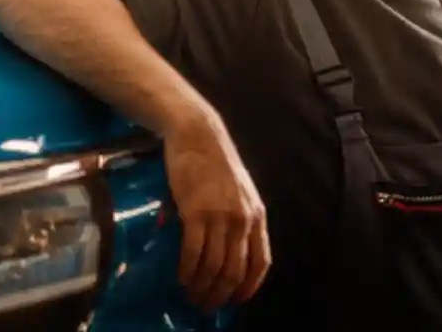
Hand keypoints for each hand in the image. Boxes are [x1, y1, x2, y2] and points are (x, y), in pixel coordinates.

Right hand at [163, 111, 270, 311]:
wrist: (198, 135)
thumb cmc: (216, 162)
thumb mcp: (238, 192)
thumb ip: (236, 219)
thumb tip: (223, 251)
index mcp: (257, 216)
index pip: (261, 262)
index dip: (248, 287)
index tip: (235, 302)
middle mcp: (242, 220)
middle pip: (234, 270)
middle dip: (220, 295)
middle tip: (206, 306)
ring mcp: (219, 216)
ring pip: (213, 266)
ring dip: (201, 287)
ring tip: (191, 296)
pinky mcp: (195, 212)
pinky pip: (192, 252)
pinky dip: (186, 270)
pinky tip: (181, 277)